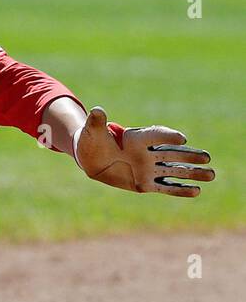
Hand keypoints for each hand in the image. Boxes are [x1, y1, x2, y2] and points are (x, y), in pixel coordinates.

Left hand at [73, 106, 213, 196]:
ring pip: (174, 171)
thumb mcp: (91, 131)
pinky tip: (196, 191)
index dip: (168, 136)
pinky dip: (180, 189)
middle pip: (172, 153)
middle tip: (206, 157)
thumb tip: (97, 110)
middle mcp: (146, 153)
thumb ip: (97, 122)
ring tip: (211, 174)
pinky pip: (165, 187)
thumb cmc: (91, 141)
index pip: (155, 135)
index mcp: (136, 138)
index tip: (181, 138)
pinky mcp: (145, 183)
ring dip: (192, 173)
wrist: (90, 159)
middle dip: (189, 156)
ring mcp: (147, 168)